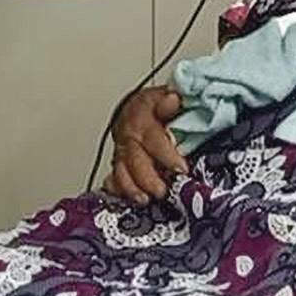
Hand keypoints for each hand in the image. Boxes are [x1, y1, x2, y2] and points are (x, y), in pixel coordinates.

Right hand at [104, 86, 185, 204]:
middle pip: (136, 161)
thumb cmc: (155, 106)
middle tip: (163, 191)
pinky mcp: (118, 163)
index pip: (154, 140)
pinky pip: (114, 178)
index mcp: (142, 119)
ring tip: (145, 199)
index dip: (168, 156)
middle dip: (149, 179)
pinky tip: (128, 198)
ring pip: (122, 172)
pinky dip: (119, 190)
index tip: (182, 169)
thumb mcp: (165, 96)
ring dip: (133, 188)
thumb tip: (173, 99)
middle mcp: (129, 136)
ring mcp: (122, 151)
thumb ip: (170, 102)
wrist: (135, 108)